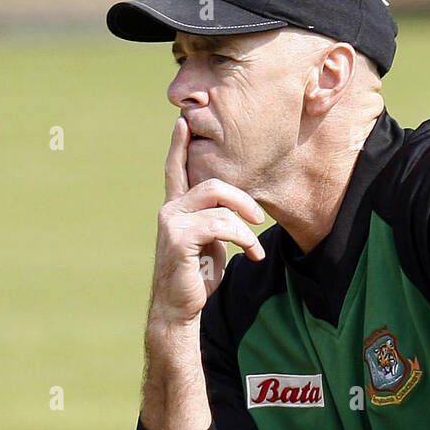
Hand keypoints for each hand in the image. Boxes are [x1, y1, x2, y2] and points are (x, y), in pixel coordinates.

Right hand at [149, 116, 265, 325]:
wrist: (180, 308)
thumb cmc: (197, 276)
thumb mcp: (209, 243)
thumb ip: (215, 220)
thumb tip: (236, 210)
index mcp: (176, 208)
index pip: (177, 169)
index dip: (179, 145)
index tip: (183, 121)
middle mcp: (170, 210)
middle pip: (212, 183)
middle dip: (243, 198)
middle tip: (260, 218)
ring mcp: (171, 223)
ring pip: (218, 202)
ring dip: (245, 225)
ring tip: (255, 247)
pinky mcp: (179, 238)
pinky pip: (219, 224)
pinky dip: (242, 237)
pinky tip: (251, 253)